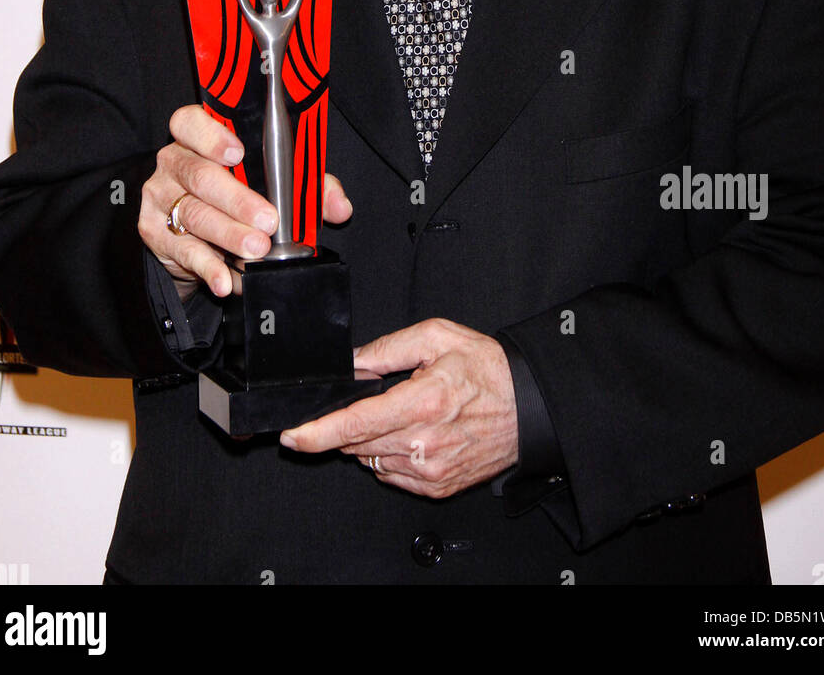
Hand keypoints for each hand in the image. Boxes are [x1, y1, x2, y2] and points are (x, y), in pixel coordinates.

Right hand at [138, 104, 352, 299]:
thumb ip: (307, 186)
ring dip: (228, 235)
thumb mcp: (273, 180)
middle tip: (267, 222)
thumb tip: (340, 207)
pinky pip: (183, 250)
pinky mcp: (154, 232)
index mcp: (198, 137)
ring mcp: (161, 197)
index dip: (211, 136)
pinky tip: (226, 280)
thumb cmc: (238, 190)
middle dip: (236, 200)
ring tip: (256, 252)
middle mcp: (174, 162)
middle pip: (200, 175)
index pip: (191, 122)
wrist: (191, 228)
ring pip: (193, 214)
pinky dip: (208, 267)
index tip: (238, 154)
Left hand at [280, 318, 518, 497]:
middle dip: (350, 424)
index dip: (317, 432)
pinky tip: (414, 433)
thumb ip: (388, 348)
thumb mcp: (438, 337)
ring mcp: (430, 470)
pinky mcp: (436, 486)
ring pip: (372, 460)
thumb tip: (353, 362)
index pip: (354, 424)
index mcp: (422, 402)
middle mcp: (424, 442)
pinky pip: (392, 474)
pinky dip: (391, 454)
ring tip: (403, 412)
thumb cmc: (487, 370)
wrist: (528, 406)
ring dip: (372, 439)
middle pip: (357, 444)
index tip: (294, 436)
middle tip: (375, 400)